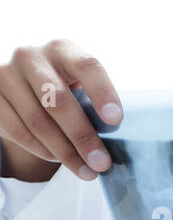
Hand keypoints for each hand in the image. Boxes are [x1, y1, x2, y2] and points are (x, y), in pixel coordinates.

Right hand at [0, 40, 121, 181]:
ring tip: (86, 171)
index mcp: (62, 49)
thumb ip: (94, 101)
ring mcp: (5, 74)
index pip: (87, 66)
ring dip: (64, 152)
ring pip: (37, 121)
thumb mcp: (79, 82)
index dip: (102, 92)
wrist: (21, 83)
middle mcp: (30, 56)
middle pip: (58, 101)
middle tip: (102, 163)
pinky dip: (41, 150)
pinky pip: (18, 131)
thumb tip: (114, 139)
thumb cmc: (63, 85)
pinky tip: (59, 161)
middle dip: (83, 137)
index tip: (116, 120)